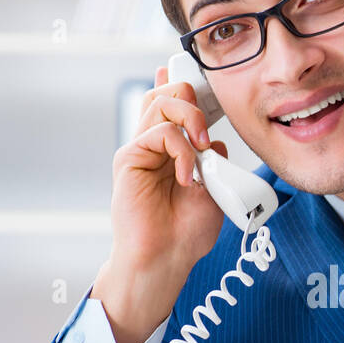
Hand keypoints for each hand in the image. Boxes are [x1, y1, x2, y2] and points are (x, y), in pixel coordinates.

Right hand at [91, 66, 228, 342]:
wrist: (166, 258)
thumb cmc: (185, 233)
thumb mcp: (213, 189)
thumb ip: (213, 160)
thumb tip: (214, 141)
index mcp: (173, 151)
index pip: (175, 105)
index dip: (188, 87)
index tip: (207, 83)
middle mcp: (154, 145)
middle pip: (168, 93)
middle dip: (194, 98)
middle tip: (208, 128)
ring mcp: (141, 150)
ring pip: (163, 102)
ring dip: (193, 120)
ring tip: (203, 150)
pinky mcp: (129, 158)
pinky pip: (160, 133)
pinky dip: (182, 151)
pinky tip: (186, 177)